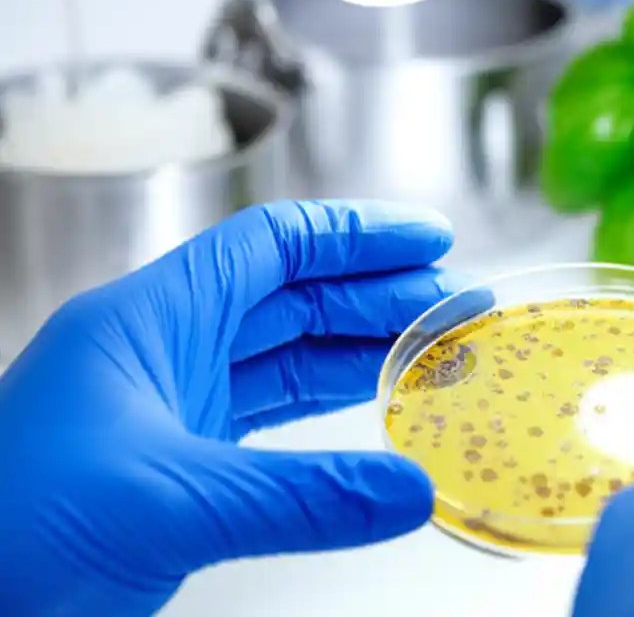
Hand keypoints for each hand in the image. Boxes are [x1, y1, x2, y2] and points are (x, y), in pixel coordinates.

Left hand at [0, 201, 459, 615]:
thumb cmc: (7, 531)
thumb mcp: (166, 502)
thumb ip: (300, 498)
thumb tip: (412, 491)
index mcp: (146, 321)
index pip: (270, 246)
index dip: (355, 234)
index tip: (430, 240)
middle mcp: (159, 354)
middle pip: (289, 299)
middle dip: (377, 297)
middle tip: (457, 305)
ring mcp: (165, 412)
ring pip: (283, 362)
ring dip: (360, 356)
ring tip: (436, 357)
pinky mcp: (172, 469)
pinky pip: (269, 425)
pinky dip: (327, 420)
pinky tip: (374, 423)